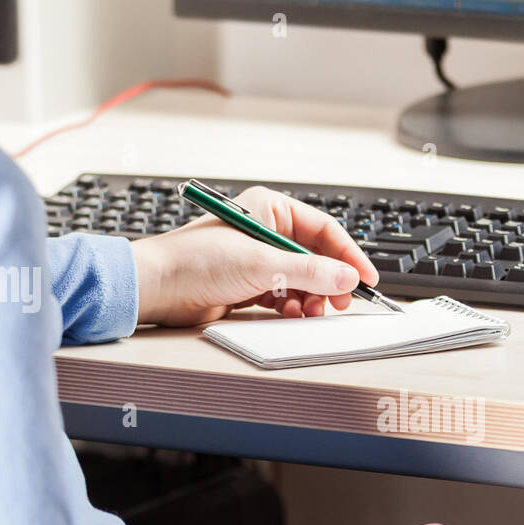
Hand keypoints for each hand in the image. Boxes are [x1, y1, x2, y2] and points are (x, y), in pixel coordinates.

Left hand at [130, 185, 379, 326]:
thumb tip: (348, 278)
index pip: (325, 230)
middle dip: (331, 282)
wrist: (158, 288)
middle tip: (341, 303)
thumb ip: (310, 272)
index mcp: (271, 210)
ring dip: (312, 298)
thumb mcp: (262, 264)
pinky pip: (287, 296)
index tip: (365, 278)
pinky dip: (294, 307)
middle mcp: (267, 232)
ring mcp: (259, 260)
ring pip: (304, 280)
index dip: (349, 255)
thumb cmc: (196, 261)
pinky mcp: (251, 285)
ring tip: (309, 311)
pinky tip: (291, 314)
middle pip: (318, 258)